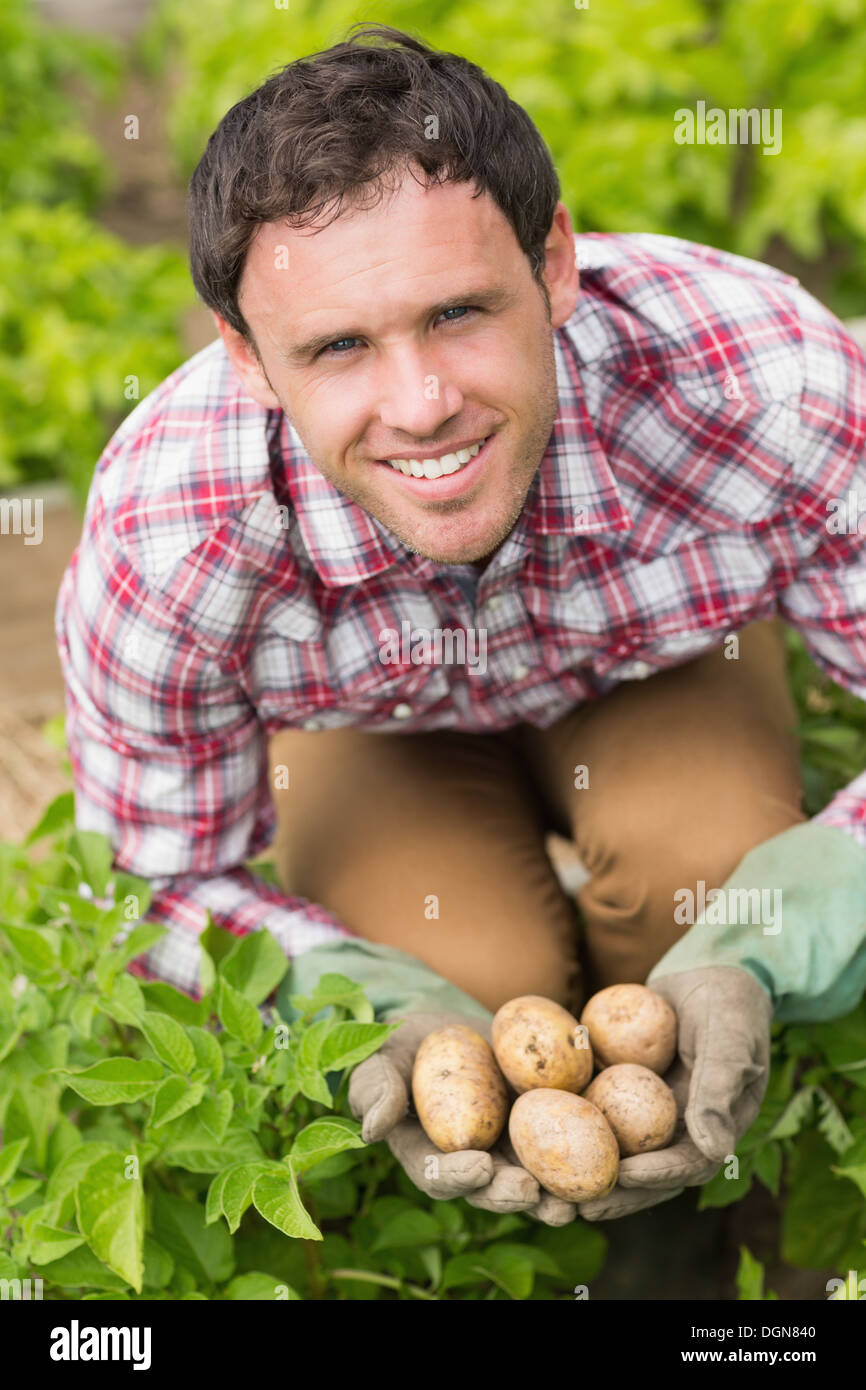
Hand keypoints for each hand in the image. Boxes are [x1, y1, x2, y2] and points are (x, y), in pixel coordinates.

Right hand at [349, 1008, 575, 1225]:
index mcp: (429, 1156)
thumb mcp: (382, 1058)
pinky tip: (608, 1157)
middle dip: (514, 1194)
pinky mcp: (542, 1130)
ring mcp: (510, 1150)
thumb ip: (376, 1089)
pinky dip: (584, 1156)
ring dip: (554, 1193)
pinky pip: (563, 1147)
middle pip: (493, 1189)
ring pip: (533, 1180)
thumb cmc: (404, 1045)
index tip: (479, 1165)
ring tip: (577, 1200)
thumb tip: (372, 1129)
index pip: (440, 1176)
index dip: (460, 1177)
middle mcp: (473, 1163)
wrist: (446, 1029)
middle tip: (533, 1191)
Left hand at [577, 965, 773, 1220]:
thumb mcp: (729, 1037)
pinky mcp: (628, 1094)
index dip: (658, 1174)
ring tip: (554, 1188)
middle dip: (617, 1191)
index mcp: (718, 1126)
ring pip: (622, 1150)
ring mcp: (655, 1113)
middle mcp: (685, 1128)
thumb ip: (719, 1086)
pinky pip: (602, 1114)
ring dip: (591, 1170)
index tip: (625, 1175)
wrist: (709, 973)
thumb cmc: (728, 1002)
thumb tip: (714, 1149)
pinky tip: (540, 1135)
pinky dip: (577, 1127)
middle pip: (651, 1171)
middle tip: (580, 1203)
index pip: (688, 1162)